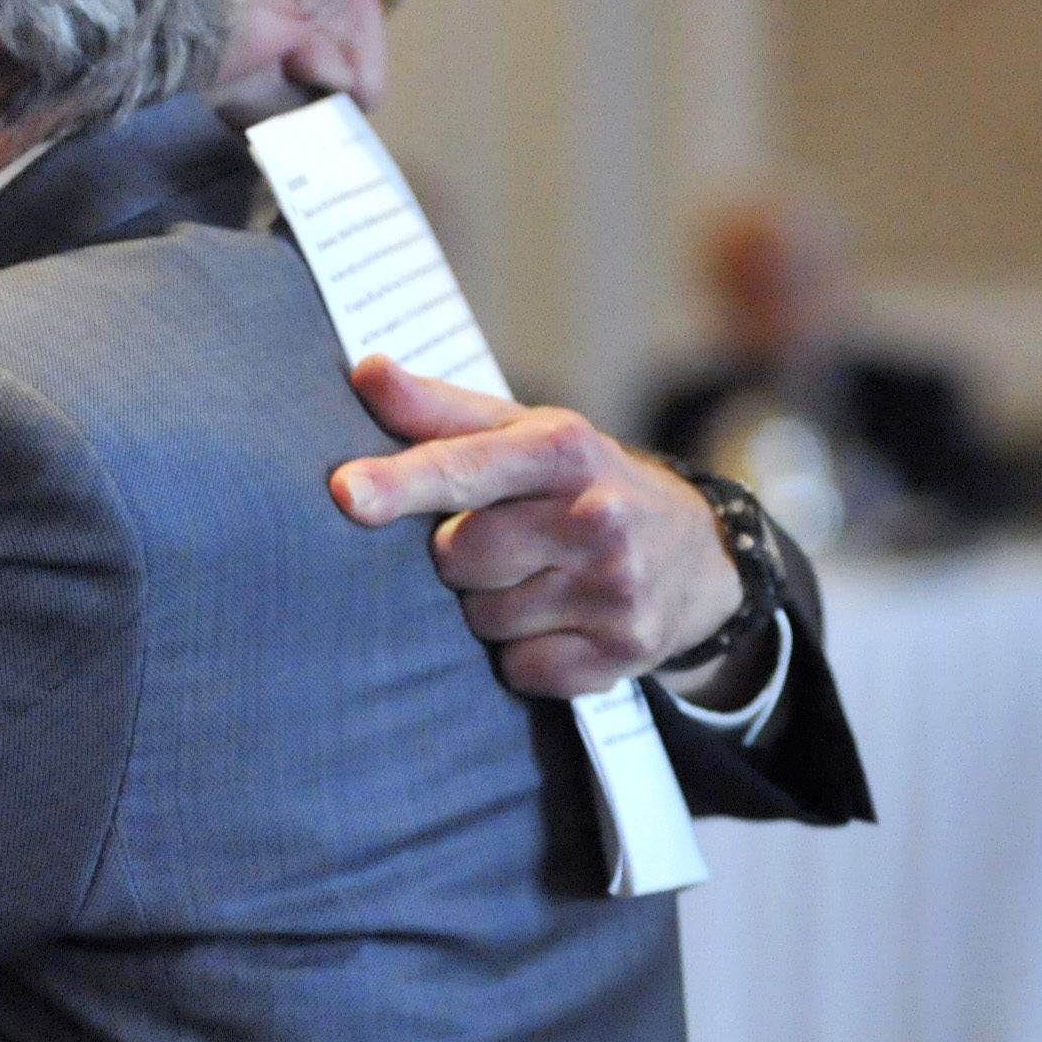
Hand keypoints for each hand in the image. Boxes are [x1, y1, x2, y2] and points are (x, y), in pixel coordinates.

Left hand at [326, 356, 744, 697]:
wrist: (697, 554)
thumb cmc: (578, 485)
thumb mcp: (524, 433)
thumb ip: (438, 411)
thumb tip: (365, 371)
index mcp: (564, 448)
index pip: (466, 466)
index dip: (401, 481)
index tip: (345, 492)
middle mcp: (598, 516)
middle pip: (458, 558)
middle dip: (462, 556)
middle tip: (508, 540)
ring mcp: (617, 589)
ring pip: (483, 621)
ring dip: (491, 608)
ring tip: (537, 579)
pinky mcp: (623, 653)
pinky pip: (520, 670)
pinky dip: (524, 655)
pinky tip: (559, 622)